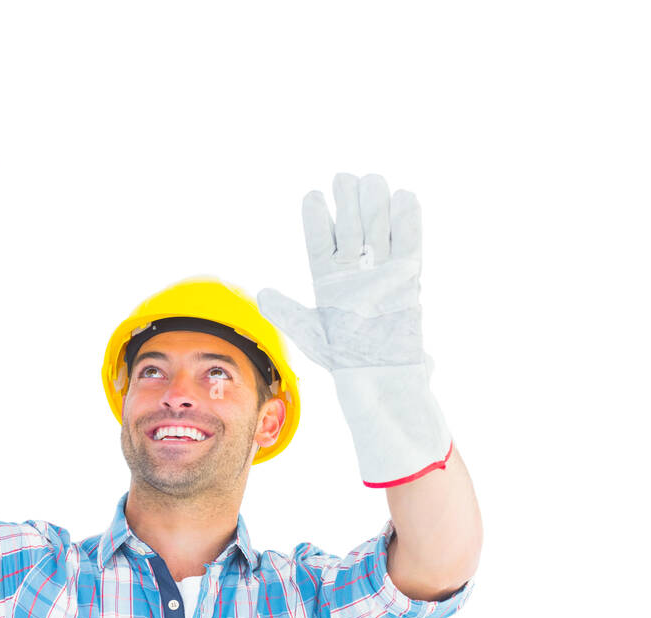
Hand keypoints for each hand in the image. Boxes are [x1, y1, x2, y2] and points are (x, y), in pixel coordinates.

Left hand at [258, 172, 450, 487]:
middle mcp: (356, 277)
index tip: (314, 196)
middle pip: (353, 231)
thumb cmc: (347, 367)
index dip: (318, 220)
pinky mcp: (408, 282)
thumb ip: (291, 313)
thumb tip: (262, 296)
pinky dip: (408, 224)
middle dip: (350, 204)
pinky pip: (409, 247)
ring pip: (380, 233)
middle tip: (346, 178)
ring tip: (371, 181)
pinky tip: (405, 197)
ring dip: (376, 206)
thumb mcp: (315, 337)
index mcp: (330, 285)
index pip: (321, 243)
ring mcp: (383, 277)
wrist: (384, 386)